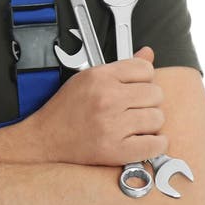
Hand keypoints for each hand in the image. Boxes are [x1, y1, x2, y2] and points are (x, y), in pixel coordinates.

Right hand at [25, 46, 167, 165]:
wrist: (46, 138)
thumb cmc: (65, 110)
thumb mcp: (88, 77)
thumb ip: (121, 67)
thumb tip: (147, 54)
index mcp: (100, 77)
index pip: (145, 68)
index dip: (145, 78)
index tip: (138, 86)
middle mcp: (107, 98)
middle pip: (155, 93)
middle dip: (148, 101)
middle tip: (135, 107)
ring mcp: (112, 125)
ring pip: (157, 118)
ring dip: (150, 123)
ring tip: (135, 124)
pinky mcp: (116, 150)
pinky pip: (156, 145)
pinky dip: (155, 144)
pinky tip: (143, 140)